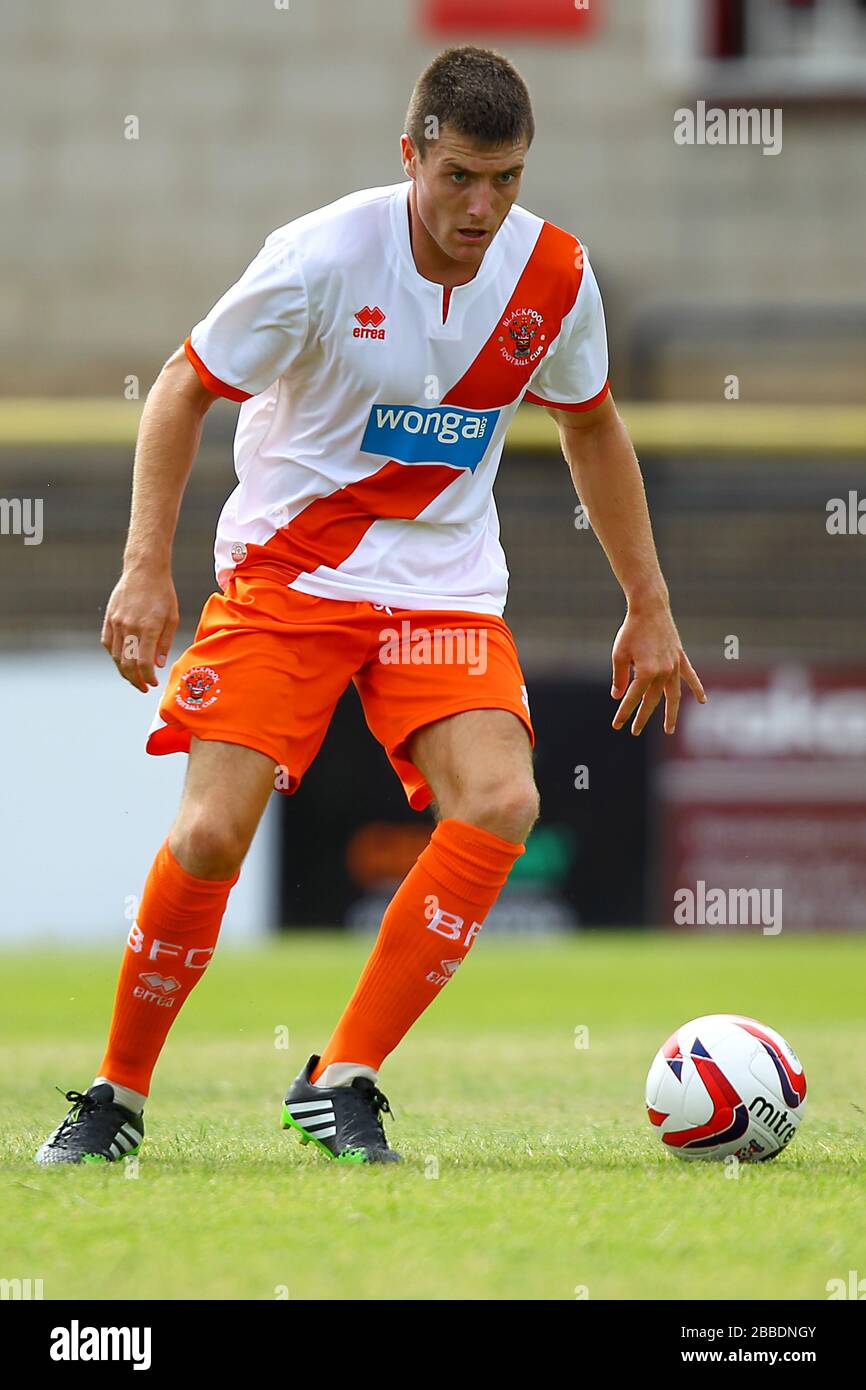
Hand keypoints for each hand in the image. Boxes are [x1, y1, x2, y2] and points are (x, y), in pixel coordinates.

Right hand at [101, 565, 178, 691]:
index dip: (148, 678)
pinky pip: (108, 644)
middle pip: (127, 664)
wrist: (144, 570)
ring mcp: (117, 623)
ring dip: (124, 672)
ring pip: (116, 656)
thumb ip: (164, 643)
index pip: (144, 663)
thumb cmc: (163, 593)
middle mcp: (130, 627)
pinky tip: (122, 661)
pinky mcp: (109, 618)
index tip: (153, 684)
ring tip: (134, 678)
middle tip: (143, 687)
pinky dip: (115, 656)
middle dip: (135, 680)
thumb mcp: (172, 618)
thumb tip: (157, 665)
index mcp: (149, 628)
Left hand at [610, 600, 705, 735]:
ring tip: (669, 729)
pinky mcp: (681, 658)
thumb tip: (618, 697)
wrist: (649, 608)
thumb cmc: (631, 630)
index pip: (632, 699)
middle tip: (634, 731)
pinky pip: (691, 677)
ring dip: (671, 713)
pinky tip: (702, 701)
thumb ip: (619, 678)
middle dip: (642, 717)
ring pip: (673, 696)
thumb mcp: (619, 655)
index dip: (624, 713)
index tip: (617, 725)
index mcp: (645, 673)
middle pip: (652, 701)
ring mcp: (674, 666)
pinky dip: (697, 689)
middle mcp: (663, 672)